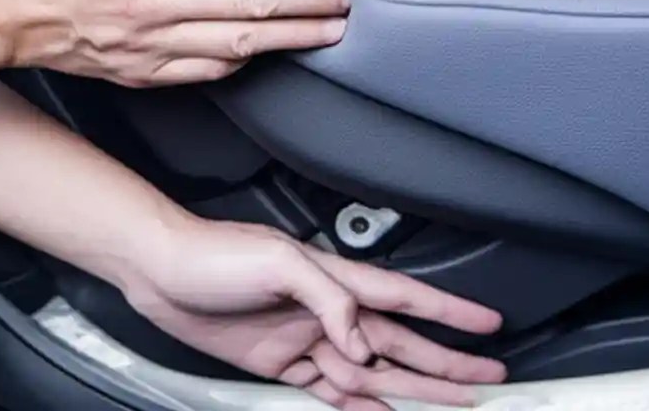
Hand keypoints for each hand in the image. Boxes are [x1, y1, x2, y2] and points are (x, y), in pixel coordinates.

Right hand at [0, 0, 348, 86]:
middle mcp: (153, 2)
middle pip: (249, 3)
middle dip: (306, 0)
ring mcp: (149, 43)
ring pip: (236, 45)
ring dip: (289, 39)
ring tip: (328, 30)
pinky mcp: (141, 71)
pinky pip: (204, 72)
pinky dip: (240, 63)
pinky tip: (264, 53)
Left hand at [121, 218, 506, 409]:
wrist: (159, 271)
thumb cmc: (213, 253)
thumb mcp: (277, 261)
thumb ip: (328, 298)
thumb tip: (362, 342)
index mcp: (335, 278)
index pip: (405, 298)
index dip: (449, 313)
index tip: (489, 324)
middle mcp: (327, 312)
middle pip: (402, 343)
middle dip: (448, 361)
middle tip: (489, 378)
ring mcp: (307, 339)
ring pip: (376, 372)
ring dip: (416, 387)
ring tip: (456, 400)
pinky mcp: (281, 362)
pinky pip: (334, 390)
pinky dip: (363, 405)